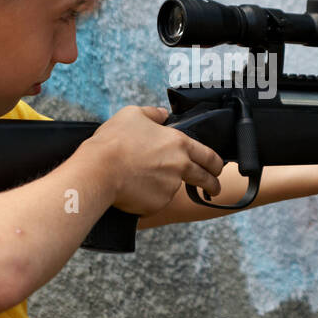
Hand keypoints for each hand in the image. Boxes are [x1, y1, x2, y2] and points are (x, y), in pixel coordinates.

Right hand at [85, 105, 224, 215]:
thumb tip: (162, 113)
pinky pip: (155, 200)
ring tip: (140, 178)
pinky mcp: (157, 204)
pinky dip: (148, 197)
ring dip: (165, 186)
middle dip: (213, 185)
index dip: (216, 163)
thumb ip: (153, 114)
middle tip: (214, 189)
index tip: (218, 169)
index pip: (208, 155)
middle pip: (205, 179)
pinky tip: (132, 188)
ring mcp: (169, 188)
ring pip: (172, 188)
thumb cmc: (114, 140)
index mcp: (178, 144)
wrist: (98, 171)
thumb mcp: (133, 114)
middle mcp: (179, 167)